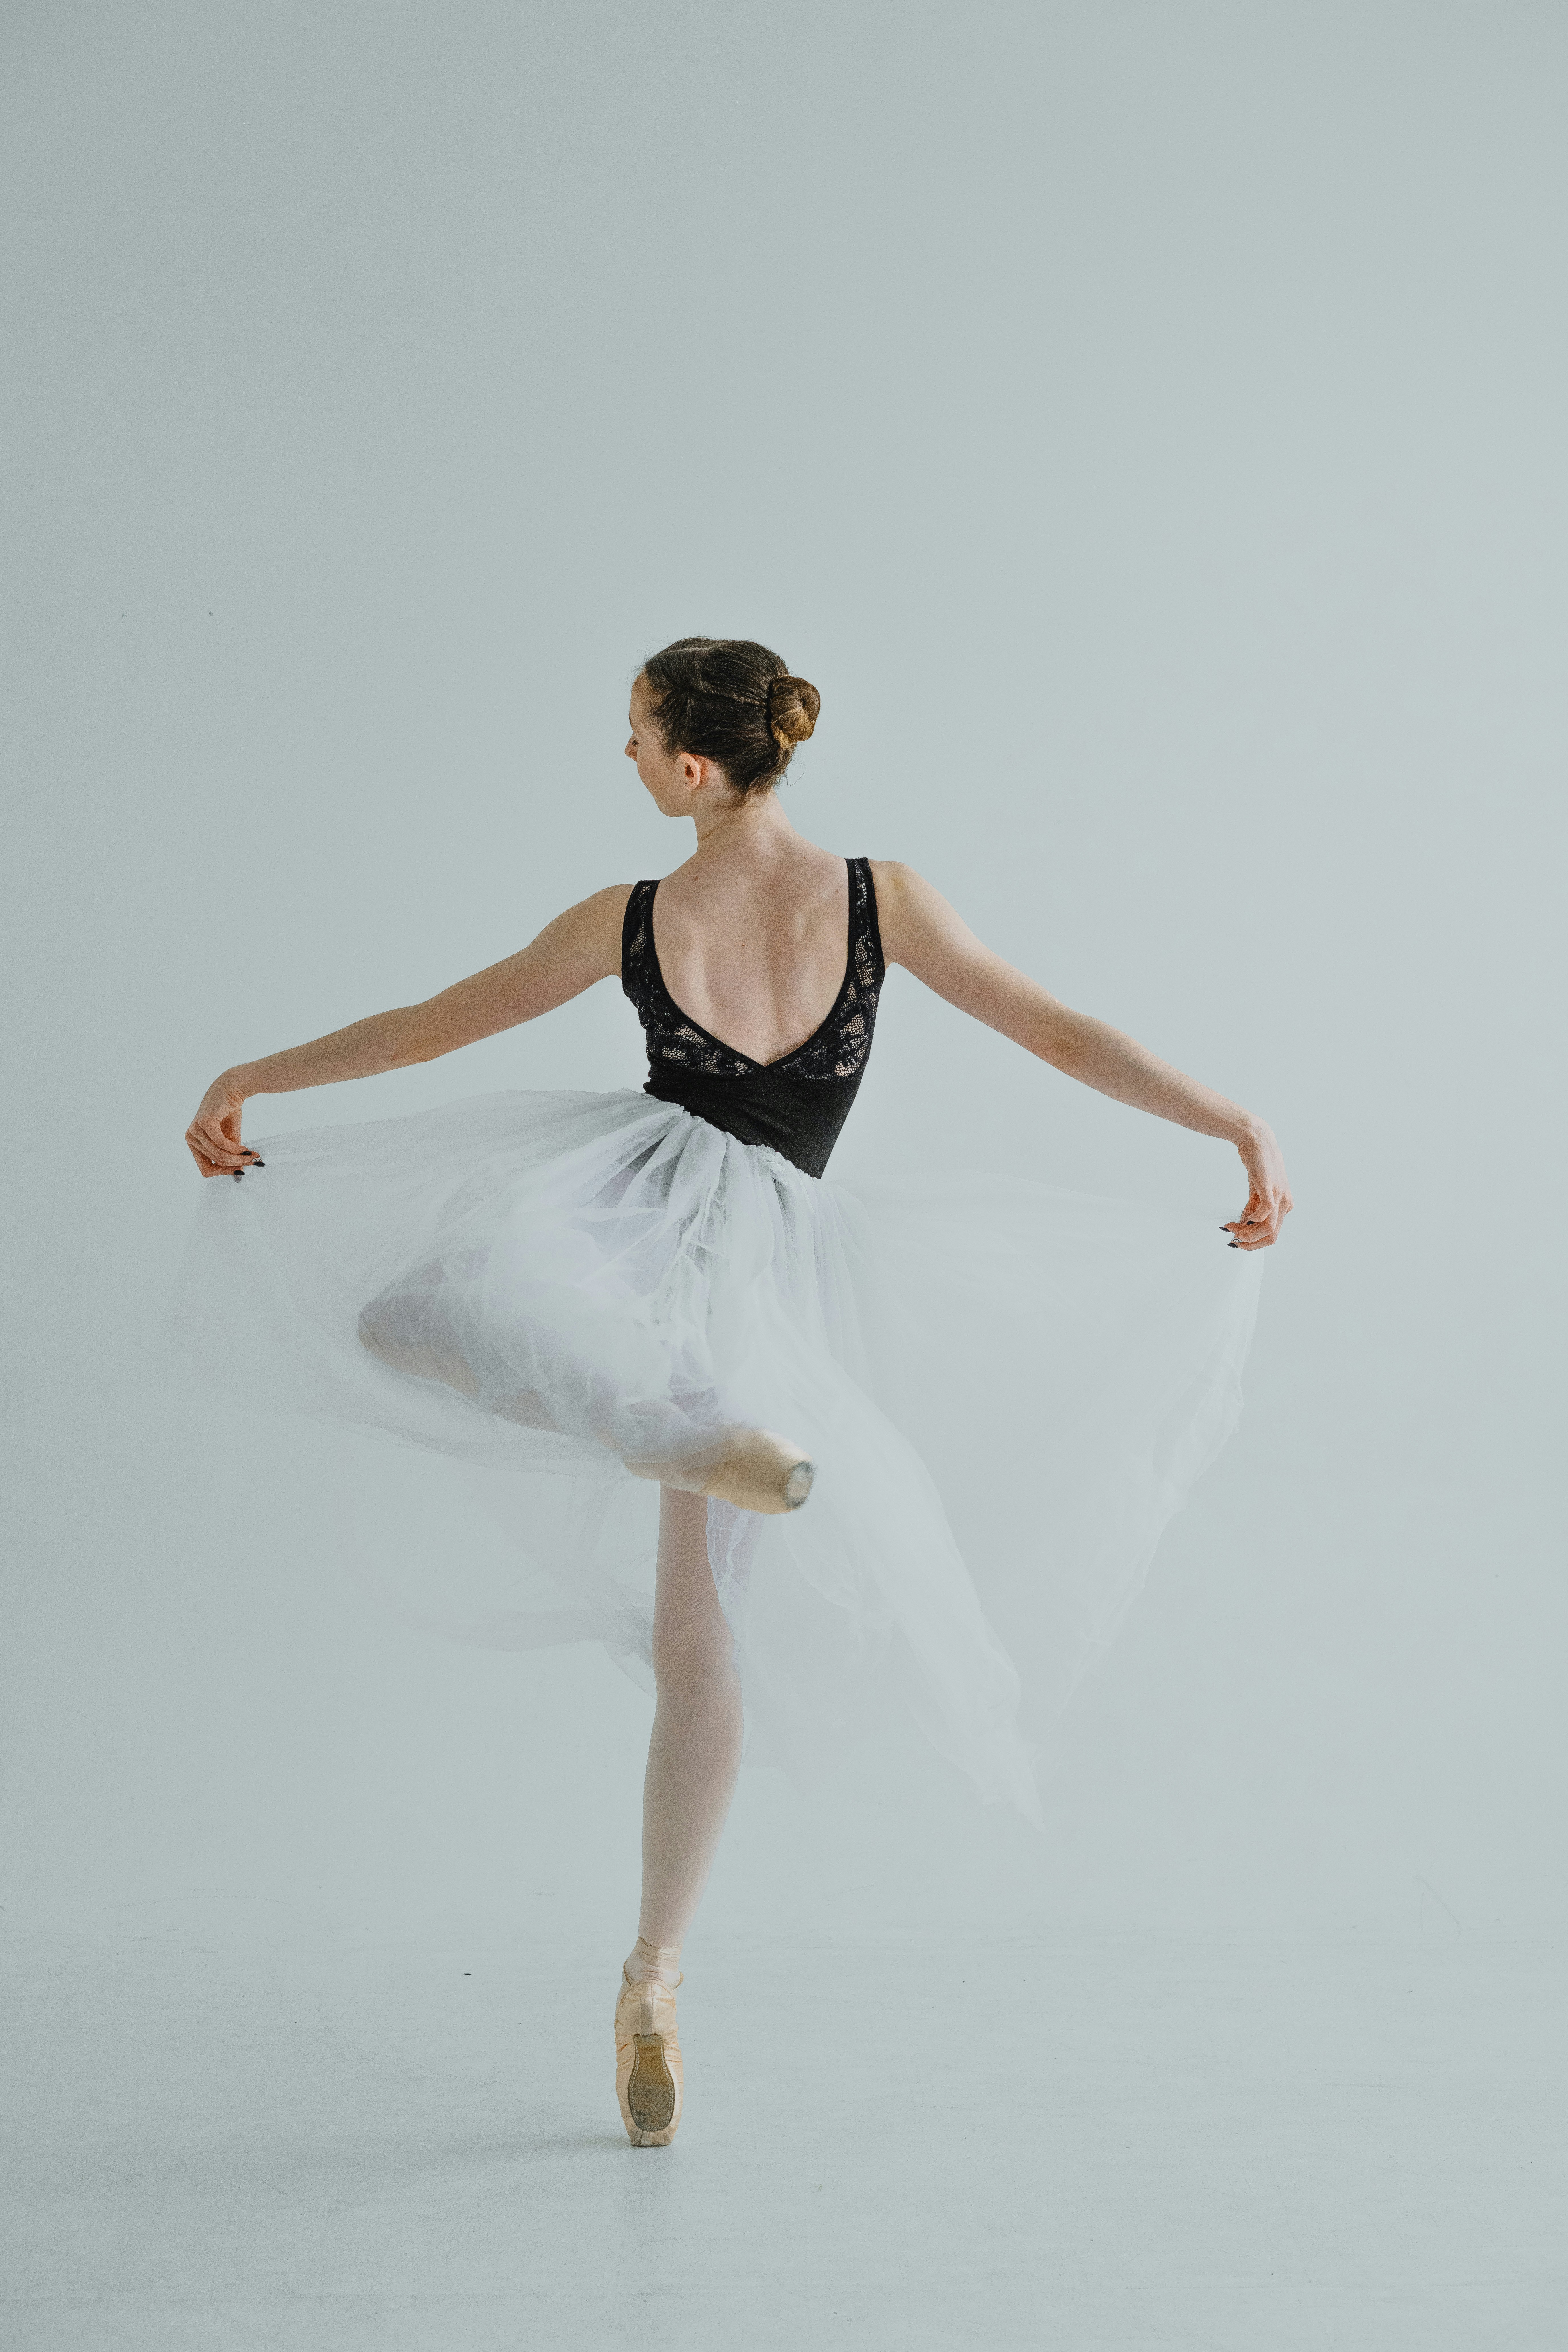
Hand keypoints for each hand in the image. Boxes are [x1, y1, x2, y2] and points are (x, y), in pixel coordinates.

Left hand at [186, 1073, 262, 1177]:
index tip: (240, 1170)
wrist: (231, 1089)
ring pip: (218, 1155)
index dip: (223, 1172)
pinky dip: (235, 1149)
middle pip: (214, 1162)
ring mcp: (194, 1130)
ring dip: (238, 1158)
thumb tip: (239, 1172)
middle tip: (253, 1162)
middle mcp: (190, 1138)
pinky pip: (220, 1143)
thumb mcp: (230, 1138)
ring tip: (252, 1156)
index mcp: (193, 1143)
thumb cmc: (229, 1112)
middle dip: (235, 1164)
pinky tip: (246, 1149)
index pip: (205, 1168)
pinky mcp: (203, 1123)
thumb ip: (230, 1154)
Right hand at [1224, 1123, 1291, 1249]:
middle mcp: (1285, 1203)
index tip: (1236, 1239)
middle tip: (1233, 1240)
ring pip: (1268, 1229)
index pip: (1271, 1234)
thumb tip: (1245, 1224)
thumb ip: (1253, 1207)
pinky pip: (1265, 1214)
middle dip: (1250, 1243)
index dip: (1253, 1242)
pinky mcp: (1271, 1189)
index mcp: (1284, 1205)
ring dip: (1246, 1234)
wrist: (1257, 1141)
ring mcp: (1280, 1196)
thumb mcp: (1257, 1190)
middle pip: (1271, 1236)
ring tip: (1230, 1228)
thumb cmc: (1257, 1163)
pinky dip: (1251, 1221)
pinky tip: (1240, 1219)